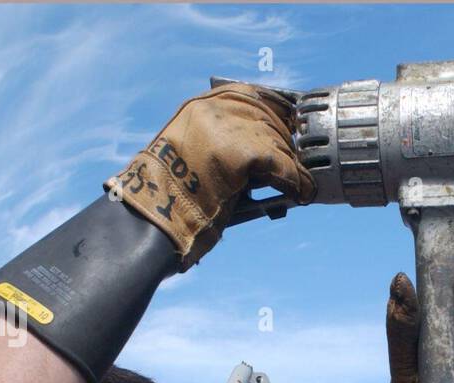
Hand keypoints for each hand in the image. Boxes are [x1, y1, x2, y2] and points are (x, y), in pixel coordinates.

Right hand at [108, 83, 314, 268]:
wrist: (153, 216)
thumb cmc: (171, 197)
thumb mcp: (194, 155)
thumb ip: (223, 143)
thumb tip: (267, 151)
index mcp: (200, 107)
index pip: (250, 94)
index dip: (275, 110)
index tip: (289, 124)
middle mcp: (214, 110)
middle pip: (268, 118)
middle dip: (286, 143)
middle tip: (297, 163)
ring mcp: (228, 128)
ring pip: (277, 141)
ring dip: (292, 165)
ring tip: (300, 183)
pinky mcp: (243, 151)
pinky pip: (282, 164)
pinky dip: (294, 181)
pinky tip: (299, 192)